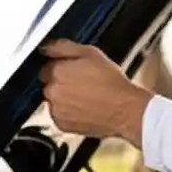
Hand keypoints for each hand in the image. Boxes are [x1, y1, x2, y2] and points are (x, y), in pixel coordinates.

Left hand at [38, 39, 153, 144]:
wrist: (125, 110)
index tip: (74, 71)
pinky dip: (68, 113)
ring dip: (64, 98)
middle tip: (83, 84)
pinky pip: (60, 115)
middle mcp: (52, 91)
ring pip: (54, 100)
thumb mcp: (91, 53)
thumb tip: (46, 47)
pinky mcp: (62, 124)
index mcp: (57, 71)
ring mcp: (56, 110)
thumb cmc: (112, 83)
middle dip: (62, 83)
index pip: (47, 66)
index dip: (63, 68)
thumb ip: (63, 47)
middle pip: (49, 84)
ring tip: (86, 97)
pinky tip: (84, 108)